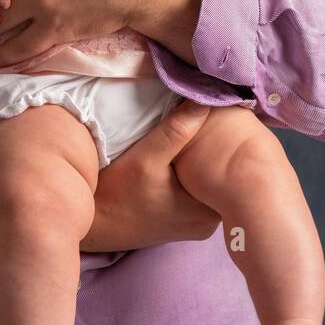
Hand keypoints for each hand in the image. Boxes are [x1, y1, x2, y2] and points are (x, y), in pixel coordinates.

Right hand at [81, 99, 220, 250]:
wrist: (92, 223)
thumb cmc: (116, 193)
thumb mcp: (144, 158)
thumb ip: (176, 131)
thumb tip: (204, 101)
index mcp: (205, 211)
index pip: (232, 173)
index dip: (228, 144)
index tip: (224, 122)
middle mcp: (207, 223)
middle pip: (223, 178)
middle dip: (219, 151)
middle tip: (216, 123)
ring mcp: (197, 224)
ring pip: (212, 184)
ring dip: (207, 162)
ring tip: (205, 135)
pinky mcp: (185, 221)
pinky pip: (200, 192)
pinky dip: (197, 174)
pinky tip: (188, 156)